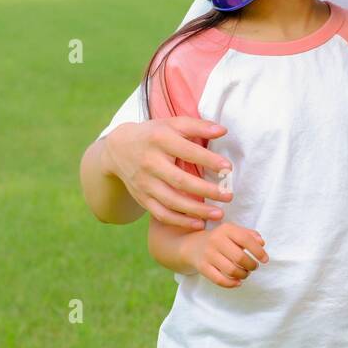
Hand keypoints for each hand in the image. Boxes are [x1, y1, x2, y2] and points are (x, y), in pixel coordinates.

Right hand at [102, 117, 232, 226]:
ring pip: (171, 201)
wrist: (118, 148)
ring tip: (219, 214)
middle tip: (229, 196)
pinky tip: (199, 224)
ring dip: (196, 210)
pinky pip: (161, 214)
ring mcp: (145, 183)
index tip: (228, 167)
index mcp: (160, 140)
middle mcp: (150, 163)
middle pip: (180, 180)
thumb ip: (198, 126)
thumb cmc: (154, 134)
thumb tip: (223, 131)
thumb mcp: (173, 123)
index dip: (208, 160)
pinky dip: (180, 221)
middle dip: (206, 190)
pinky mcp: (142, 198)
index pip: (187, 152)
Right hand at [188, 223, 268, 288]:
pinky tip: (238, 282)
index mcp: (226, 229)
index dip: (258, 251)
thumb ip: (249, 235)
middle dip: (251, 265)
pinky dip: (232, 283)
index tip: (265, 260)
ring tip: (246, 273)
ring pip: (231, 270)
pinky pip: (219, 280)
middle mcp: (216, 240)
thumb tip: (262, 243)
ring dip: (243, 275)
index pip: (246, 240)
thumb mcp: (233, 231)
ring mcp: (208, 255)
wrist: (192, 245)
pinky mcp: (202, 267)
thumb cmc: (220, 238)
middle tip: (254, 267)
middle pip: (239, 258)